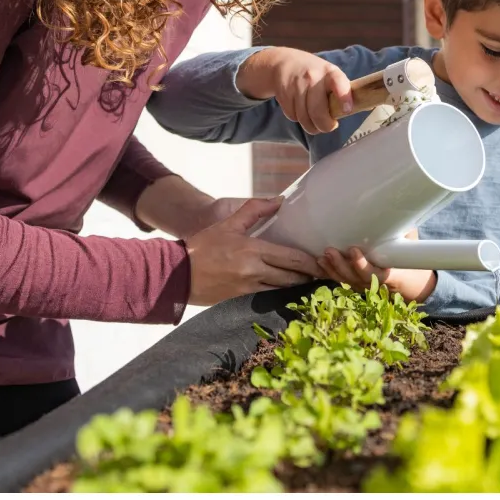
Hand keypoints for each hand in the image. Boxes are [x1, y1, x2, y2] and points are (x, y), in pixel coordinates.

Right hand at [184, 196, 317, 305]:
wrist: (175, 274)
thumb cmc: (202, 247)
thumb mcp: (227, 224)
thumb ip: (254, 209)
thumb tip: (279, 199)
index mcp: (253, 250)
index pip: (292, 258)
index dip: (311, 263)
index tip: (324, 263)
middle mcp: (254, 271)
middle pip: (292, 277)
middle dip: (309, 276)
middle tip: (324, 274)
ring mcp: (248, 288)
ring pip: (282, 289)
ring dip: (297, 286)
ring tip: (311, 282)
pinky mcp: (241, 299)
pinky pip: (267, 296)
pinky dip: (280, 293)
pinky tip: (289, 291)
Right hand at [236, 46, 351, 134]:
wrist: (285, 62)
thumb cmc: (315, 73)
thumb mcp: (330, 74)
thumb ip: (341, 90)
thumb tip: (357, 109)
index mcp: (330, 72)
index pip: (338, 84)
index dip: (344, 98)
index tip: (347, 110)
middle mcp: (312, 77)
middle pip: (318, 111)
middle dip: (325, 126)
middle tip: (329, 127)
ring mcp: (296, 85)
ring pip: (304, 118)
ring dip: (311, 126)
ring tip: (315, 123)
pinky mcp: (283, 93)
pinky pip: (293, 116)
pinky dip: (298, 119)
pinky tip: (301, 111)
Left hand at [314, 243, 436, 303]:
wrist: (408, 278)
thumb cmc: (408, 257)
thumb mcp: (410, 244)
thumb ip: (404, 233)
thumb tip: (398, 212)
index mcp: (389, 274)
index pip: (374, 273)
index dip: (362, 264)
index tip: (354, 250)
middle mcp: (374, 283)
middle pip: (354, 278)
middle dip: (341, 265)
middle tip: (331, 250)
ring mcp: (363, 284)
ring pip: (345, 280)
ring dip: (332, 268)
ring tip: (323, 256)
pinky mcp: (354, 283)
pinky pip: (341, 280)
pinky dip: (330, 272)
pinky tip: (321, 262)